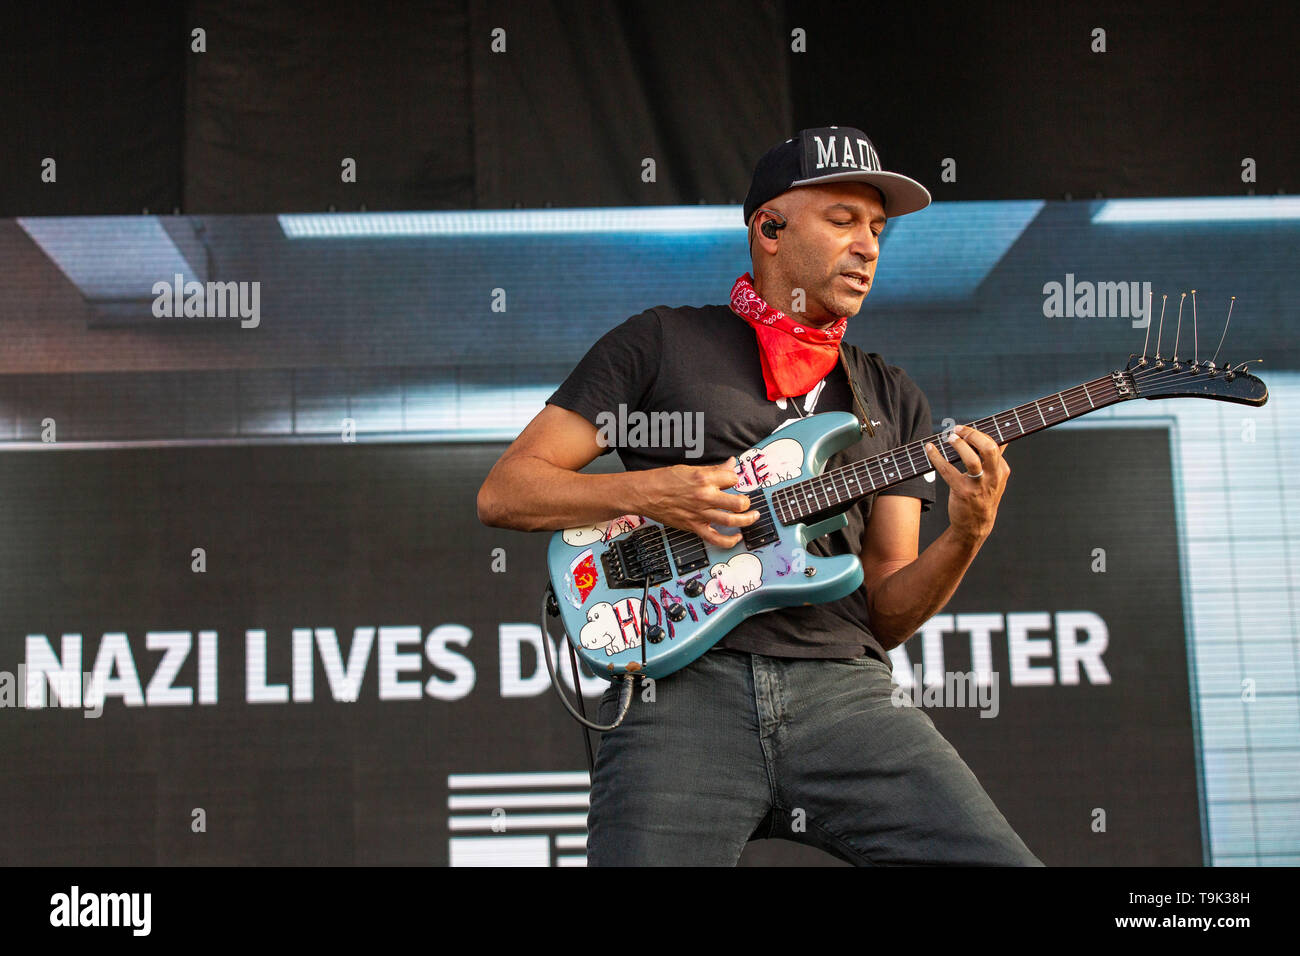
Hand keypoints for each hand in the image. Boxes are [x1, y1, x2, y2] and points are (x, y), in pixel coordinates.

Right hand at [638, 457, 757, 548]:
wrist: (645, 493)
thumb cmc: (663, 480)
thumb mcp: (690, 469)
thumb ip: (713, 470)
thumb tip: (730, 464)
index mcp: (704, 478)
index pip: (733, 478)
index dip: (735, 479)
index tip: (733, 481)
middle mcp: (705, 496)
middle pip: (738, 502)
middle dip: (746, 501)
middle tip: (747, 501)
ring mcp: (700, 513)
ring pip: (732, 520)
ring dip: (747, 519)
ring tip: (753, 517)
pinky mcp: (694, 526)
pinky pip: (716, 538)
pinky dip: (729, 541)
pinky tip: (737, 537)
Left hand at [923, 425, 1009, 544]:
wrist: (975, 526)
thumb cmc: (982, 497)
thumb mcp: (994, 479)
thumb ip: (994, 460)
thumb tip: (999, 438)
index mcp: (1002, 470)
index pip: (994, 444)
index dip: (978, 433)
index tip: (964, 429)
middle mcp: (993, 477)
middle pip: (989, 448)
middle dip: (973, 435)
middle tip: (958, 430)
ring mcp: (979, 485)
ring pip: (972, 460)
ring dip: (958, 445)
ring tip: (948, 438)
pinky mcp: (963, 492)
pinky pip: (948, 470)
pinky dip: (937, 457)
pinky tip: (930, 449)